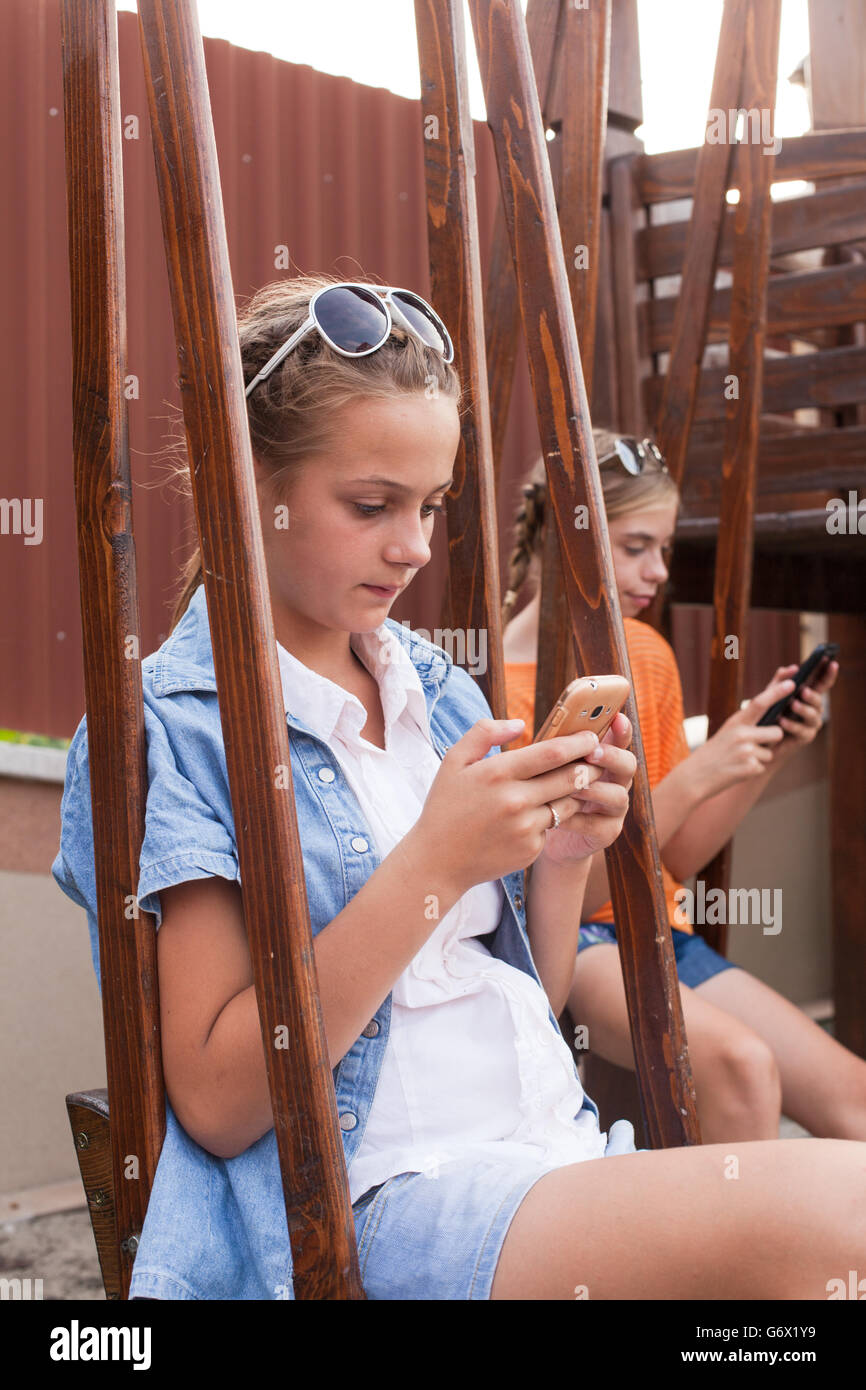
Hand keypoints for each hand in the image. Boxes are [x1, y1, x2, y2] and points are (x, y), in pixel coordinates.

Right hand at [411, 717, 616, 894]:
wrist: (438, 862)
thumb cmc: (445, 806)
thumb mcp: (454, 762)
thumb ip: (484, 733)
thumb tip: (520, 725)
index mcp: (497, 774)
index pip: (552, 753)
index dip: (578, 743)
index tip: (592, 736)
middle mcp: (515, 801)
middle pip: (570, 777)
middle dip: (590, 765)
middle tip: (598, 758)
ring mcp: (525, 828)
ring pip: (567, 803)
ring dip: (575, 792)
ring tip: (576, 782)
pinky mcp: (531, 849)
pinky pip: (552, 826)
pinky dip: (552, 817)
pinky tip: (543, 812)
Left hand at [538, 713, 635, 865]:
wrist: (546, 831)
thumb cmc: (548, 790)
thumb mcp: (552, 767)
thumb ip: (559, 751)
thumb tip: (550, 731)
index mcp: (605, 760)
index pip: (620, 740)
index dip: (622, 729)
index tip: (617, 717)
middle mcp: (616, 782)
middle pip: (628, 765)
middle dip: (611, 757)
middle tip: (592, 752)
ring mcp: (615, 809)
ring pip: (618, 796)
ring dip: (594, 789)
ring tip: (573, 787)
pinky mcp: (606, 833)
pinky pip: (596, 825)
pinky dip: (576, 819)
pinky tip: (556, 816)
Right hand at [688, 677, 793, 798]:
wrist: (695, 776)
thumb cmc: (714, 752)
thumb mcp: (728, 732)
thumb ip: (748, 724)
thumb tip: (775, 721)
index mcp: (736, 722)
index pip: (760, 702)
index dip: (777, 692)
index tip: (792, 683)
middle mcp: (742, 734)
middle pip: (777, 732)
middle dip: (772, 740)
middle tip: (753, 745)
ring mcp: (746, 751)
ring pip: (770, 753)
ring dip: (759, 758)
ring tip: (739, 760)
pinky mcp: (749, 768)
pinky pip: (762, 767)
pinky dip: (752, 770)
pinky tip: (737, 770)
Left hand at [773, 660, 836, 751]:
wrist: (760, 735)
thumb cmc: (769, 710)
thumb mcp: (772, 692)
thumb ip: (781, 679)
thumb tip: (794, 667)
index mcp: (809, 694)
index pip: (823, 682)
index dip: (829, 673)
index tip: (832, 663)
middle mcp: (814, 708)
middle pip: (819, 700)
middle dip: (812, 695)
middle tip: (803, 691)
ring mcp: (811, 723)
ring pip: (813, 715)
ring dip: (803, 709)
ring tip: (792, 704)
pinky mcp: (805, 736)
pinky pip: (802, 730)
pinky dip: (792, 725)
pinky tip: (782, 721)